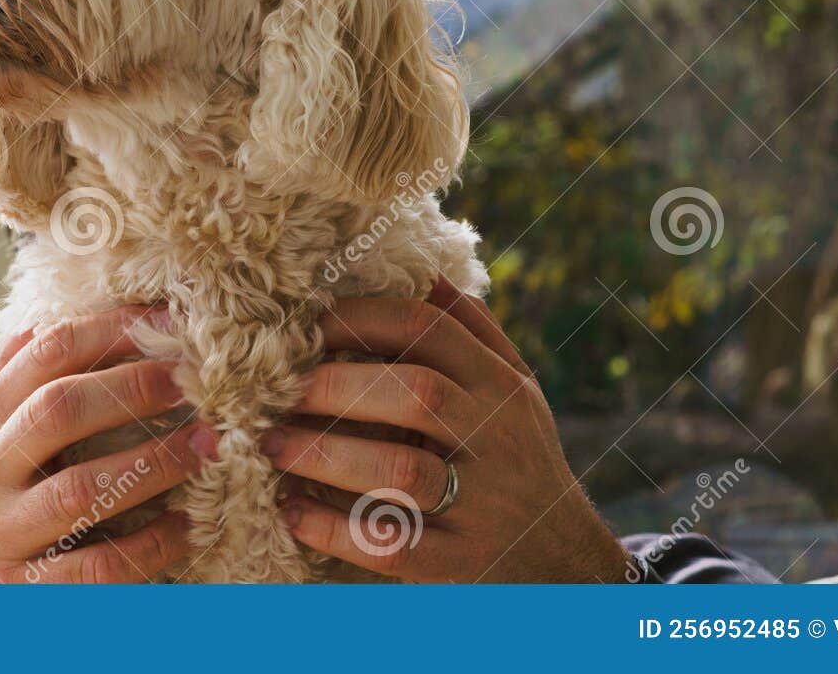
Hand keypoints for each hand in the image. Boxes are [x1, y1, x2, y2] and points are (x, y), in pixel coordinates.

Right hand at [0, 306, 217, 582]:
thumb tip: (54, 318)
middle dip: (135, 387)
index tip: (169, 322)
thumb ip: (12, 385)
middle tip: (195, 381)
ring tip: (208, 447)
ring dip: (154, 463)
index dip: (111, 330)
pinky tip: (186, 530)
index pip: (44, 352)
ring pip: (81, 489)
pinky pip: (95, 567)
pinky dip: (148, 547)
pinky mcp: (18, 593)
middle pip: (59, 408)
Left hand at [267, 279, 630, 582]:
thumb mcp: (513, 390)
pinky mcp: (461, 563)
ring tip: (271, 446)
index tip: (305, 325)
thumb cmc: (519, 457)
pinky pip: (392, 545)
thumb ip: (471, 333)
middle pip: (415, 394)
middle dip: (336, 387)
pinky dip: (334, 529)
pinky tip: (291, 512)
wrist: (567, 561)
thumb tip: (425, 274)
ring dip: (326, 456)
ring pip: (402, 472)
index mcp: (500, 385)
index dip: (359, 318)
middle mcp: (495, 437)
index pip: (427, 328)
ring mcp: (482, 504)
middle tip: (278, 390)